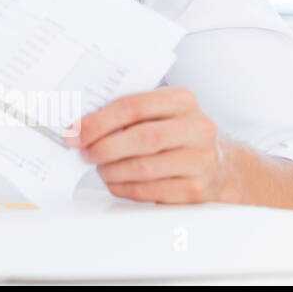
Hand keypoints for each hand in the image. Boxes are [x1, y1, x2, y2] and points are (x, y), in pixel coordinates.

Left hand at [66, 87, 231, 203]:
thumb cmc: (175, 133)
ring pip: (144, 168)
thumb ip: (127, 113)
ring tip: (100, 168)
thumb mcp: (159, 112)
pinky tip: (116, 181)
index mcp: (183, 100)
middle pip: (142, 138)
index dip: (99, 121)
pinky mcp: (196, 189)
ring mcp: (201, 160)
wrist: (217, 164)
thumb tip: (81, 125)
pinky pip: (150, 191)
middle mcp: (198, 128)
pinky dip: (124, 187)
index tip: (75, 131)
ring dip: (112, 170)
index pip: (134, 106)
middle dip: (104, 147)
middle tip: (84, 152)